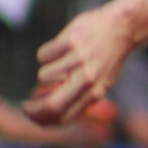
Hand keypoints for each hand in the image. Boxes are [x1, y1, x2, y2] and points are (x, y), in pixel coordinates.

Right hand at [27, 8, 131, 124]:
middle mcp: (88, 78)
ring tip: (60, 62)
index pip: (65, 116)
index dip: (43, 119)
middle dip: (33, 108)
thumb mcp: (101, 83)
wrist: (122, 28)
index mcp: (96, 92)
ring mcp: (79, 59)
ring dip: (46, 71)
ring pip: (43, 76)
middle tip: (25, 105)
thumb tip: (48, 112)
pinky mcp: (70, 40)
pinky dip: (47, 54)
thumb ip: (80, 98)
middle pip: (52, 104)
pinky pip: (43, 55)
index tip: (31, 115)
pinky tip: (61, 48)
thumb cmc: (106, 58)